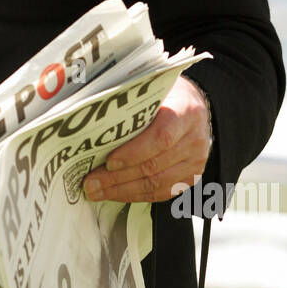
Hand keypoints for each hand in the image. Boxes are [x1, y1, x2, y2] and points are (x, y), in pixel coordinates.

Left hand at [82, 76, 211, 204]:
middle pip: (154, 165)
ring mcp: (196, 160)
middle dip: (118, 177)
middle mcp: (195, 139)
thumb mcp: (152, 92)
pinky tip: (116, 194)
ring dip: (122, 190)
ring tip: (97, 191)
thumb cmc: (166, 96)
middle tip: (91, 182)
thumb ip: (132, 109)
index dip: (133, 152)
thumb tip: (94, 128)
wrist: (193, 104)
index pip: (160, 137)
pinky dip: (136, 195)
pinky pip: (162, 192)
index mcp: (186, 112)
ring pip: (156, 183)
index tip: (109, 162)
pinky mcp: (192, 176)